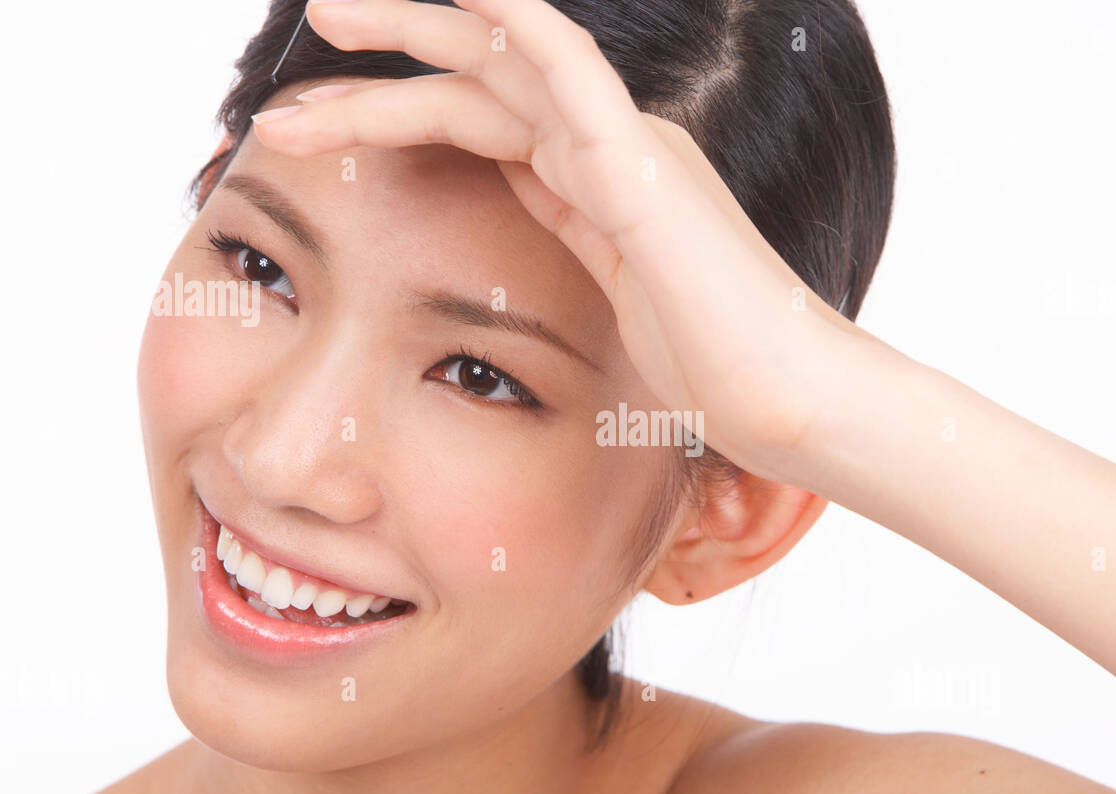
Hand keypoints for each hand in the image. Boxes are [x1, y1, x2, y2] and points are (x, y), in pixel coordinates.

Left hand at [250, 0, 849, 480]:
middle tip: (296, 67)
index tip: (313, 129)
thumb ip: (574, 238)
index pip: (479, 124)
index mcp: (597, 182)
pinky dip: (525, 27)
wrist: (790, 404)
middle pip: (479, 83)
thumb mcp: (617, 296)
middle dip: (382, 63)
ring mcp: (632, 153)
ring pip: (504, 70)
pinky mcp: (645, 176)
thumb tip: (524, 203)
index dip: (394, 114)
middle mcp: (610, 150)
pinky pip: (577, 76)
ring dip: (411, 35)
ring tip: (323, 17)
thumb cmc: (714, 370)